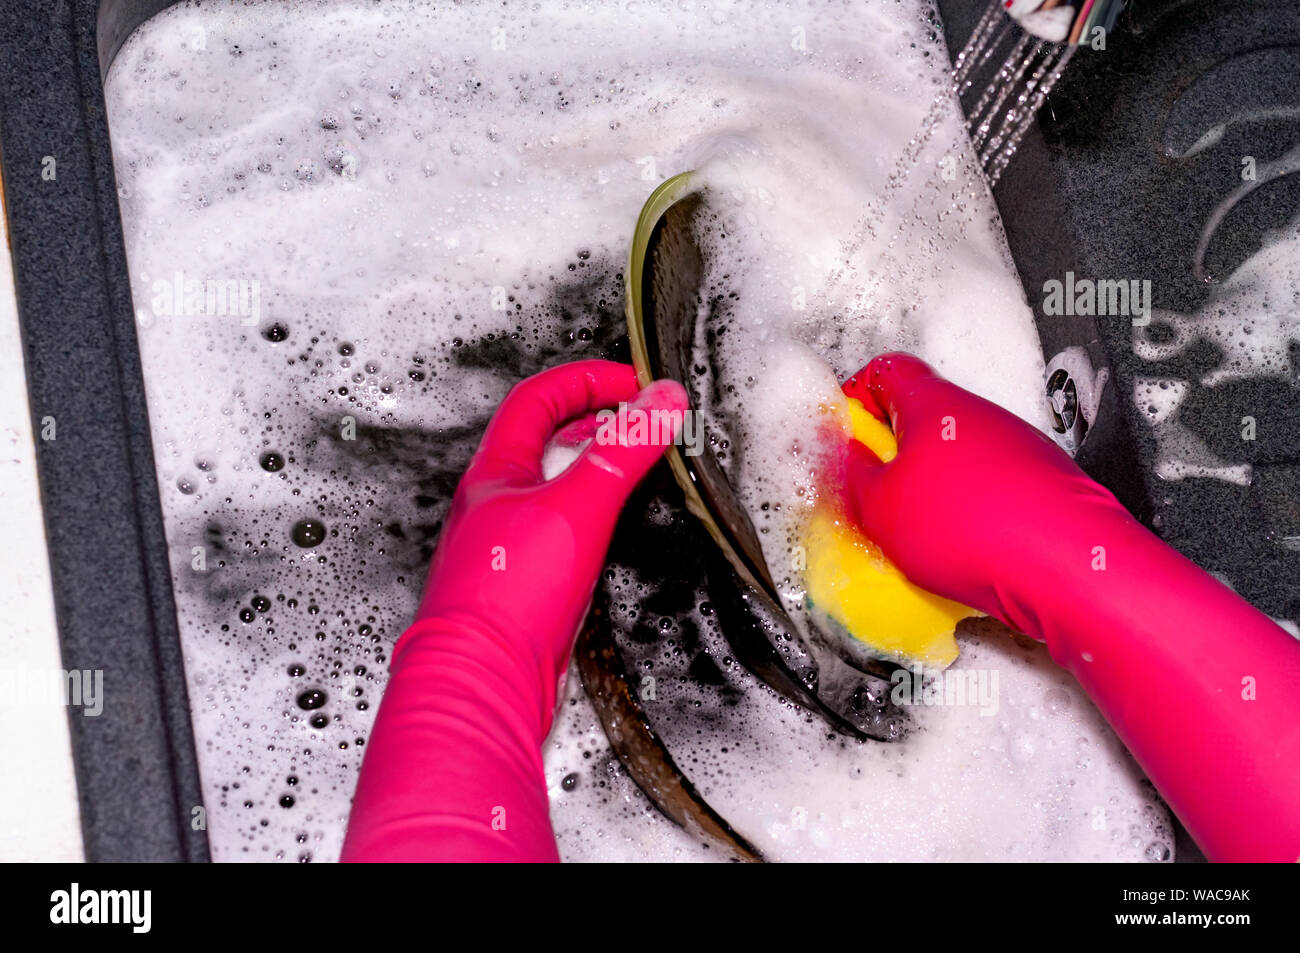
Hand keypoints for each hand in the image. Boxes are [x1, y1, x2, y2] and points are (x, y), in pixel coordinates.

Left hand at [416, 358, 687, 723]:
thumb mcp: (579, 507)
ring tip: (629, 464)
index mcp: (496, 472)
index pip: (539, 399)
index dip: (588, 381)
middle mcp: (496, 504)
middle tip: (638, 418)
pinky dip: (590, 516)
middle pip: (542, 440)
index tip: (634, 385)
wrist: (482, 684)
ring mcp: (507, 546)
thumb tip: (660, 401)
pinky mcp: (524, 587)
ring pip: (551, 487)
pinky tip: (609, 533)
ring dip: (591, 467)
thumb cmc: (506, 600)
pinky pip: (560, 532)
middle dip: (593, 419)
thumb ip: (622, 451)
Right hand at [840, 351, 1126, 633]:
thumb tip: (851, 460)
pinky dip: (967, 509)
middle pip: (922, 415)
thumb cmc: (974, 528)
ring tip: (915, 528)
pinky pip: (988, 486)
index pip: (886, 370)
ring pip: (956, 454)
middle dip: (892, 451)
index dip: (857, 395)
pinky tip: (959, 546)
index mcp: (934, 403)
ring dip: (930, 484)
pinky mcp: (1041, 482)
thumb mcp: (878, 509)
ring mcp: (1015, 445)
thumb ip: (855, 475)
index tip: (844, 426)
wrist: (1064, 567)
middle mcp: (980, 414)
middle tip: (872, 488)